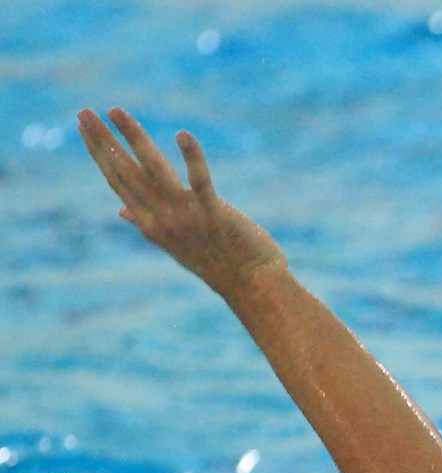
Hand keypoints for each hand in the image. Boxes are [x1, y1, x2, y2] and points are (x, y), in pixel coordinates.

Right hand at [77, 108, 285, 297]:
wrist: (251, 285)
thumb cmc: (214, 261)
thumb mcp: (173, 244)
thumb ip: (146, 222)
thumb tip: (121, 210)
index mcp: (149, 223)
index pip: (117, 181)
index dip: (99, 154)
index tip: (84, 128)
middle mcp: (161, 219)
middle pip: (126, 172)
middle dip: (103, 141)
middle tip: (83, 111)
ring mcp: (186, 216)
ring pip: (153, 170)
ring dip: (134, 138)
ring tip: (116, 111)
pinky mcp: (214, 213)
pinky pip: (200, 181)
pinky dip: (192, 158)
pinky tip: (182, 134)